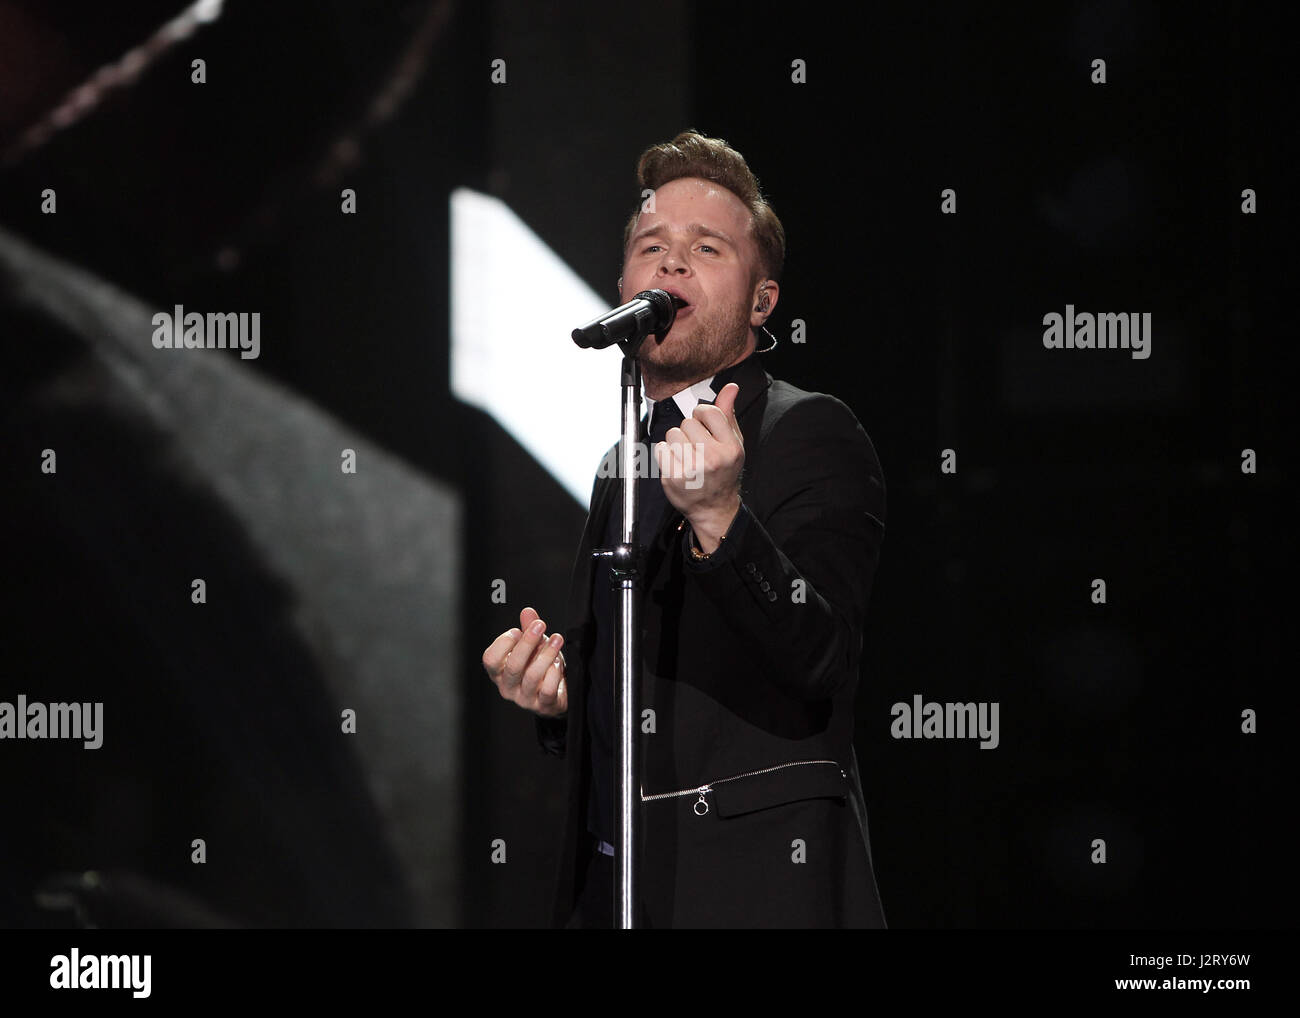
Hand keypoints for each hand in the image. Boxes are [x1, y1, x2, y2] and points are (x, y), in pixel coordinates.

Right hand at [482, 606, 567, 716]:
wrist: (556, 694)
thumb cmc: (539, 668)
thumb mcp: (533, 647)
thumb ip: (528, 629)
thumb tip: (527, 611)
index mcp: (500, 673)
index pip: (490, 660)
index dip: (503, 643)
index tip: (517, 630)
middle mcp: (509, 687)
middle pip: (513, 666)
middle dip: (528, 642)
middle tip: (540, 625)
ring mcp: (525, 699)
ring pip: (532, 676)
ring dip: (546, 654)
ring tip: (557, 640)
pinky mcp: (543, 706)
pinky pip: (547, 690)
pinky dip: (554, 674)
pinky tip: (559, 663)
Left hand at [655, 381, 743, 550]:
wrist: (714, 508)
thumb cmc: (723, 472)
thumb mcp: (733, 443)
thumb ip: (728, 414)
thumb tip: (731, 387)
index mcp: (730, 447)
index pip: (708, 411)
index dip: (701, 416)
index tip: (703, 428)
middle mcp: (713, 458)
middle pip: (687, 422)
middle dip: (689, 432)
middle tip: (697, 448)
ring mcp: (692, 468)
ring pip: (672, 433)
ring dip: (676, 442)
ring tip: (686, 456)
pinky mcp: (674, 477)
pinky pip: (660, 448)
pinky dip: (664, 454)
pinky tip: (676, 464)